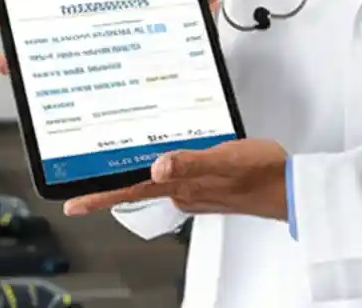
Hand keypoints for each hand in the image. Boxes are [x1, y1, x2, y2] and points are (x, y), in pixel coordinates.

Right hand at [0, 0, 226, 74]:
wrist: (189, 100)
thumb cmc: (187, 50)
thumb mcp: (197, 18)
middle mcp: (93, 22)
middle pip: (45, 2)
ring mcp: (84, 53)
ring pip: (36, 37)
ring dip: (8, 28)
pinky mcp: (80, 86)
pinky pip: (44, 76)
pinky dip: (23, 70)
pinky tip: (13, 66)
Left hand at [63, 138, 288, 220]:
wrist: (289, 187)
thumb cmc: (262, 172)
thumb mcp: (225, 158)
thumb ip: (191, 162)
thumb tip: (158, 167)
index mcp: (182, 187)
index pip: (132, 193)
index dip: (99, 198)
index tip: (72, 205)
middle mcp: (183, 193)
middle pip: (137, 189)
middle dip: (111, 184)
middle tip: (84, 178)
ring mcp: (194, 193)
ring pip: (156, 183)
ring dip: (137, 174)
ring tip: (116, 160)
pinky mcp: (207, 187)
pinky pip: (175, 178)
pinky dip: (163, 168)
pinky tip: (164, 157)